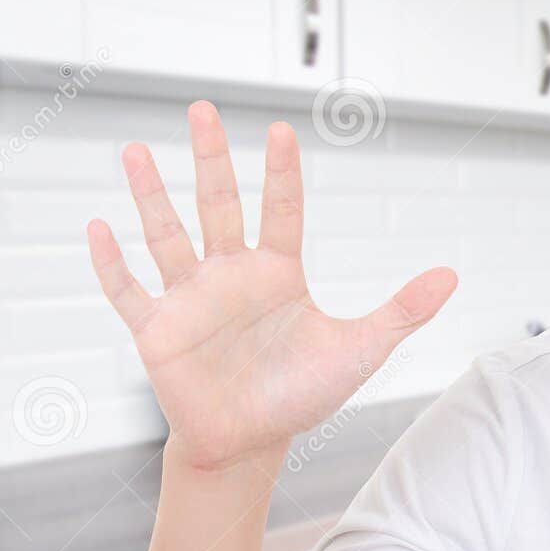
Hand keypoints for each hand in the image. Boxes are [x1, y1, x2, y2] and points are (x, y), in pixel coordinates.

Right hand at [87, 101, 456, 471]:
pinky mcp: (158, 331)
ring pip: (167, 235)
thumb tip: (452, 276)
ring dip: (149, 194)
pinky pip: (128, 291)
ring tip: (132, 150)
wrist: (251, 443)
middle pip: (219, 203)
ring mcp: (191, 299)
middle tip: (202, 107)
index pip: (282, 209)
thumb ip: (403, 311)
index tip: (281, 130)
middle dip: (210, 156)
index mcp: (278, 272)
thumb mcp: (361, 349)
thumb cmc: (302, 395)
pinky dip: (111, 263)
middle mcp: (231, 275)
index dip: (282, 172)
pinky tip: (96, 227)